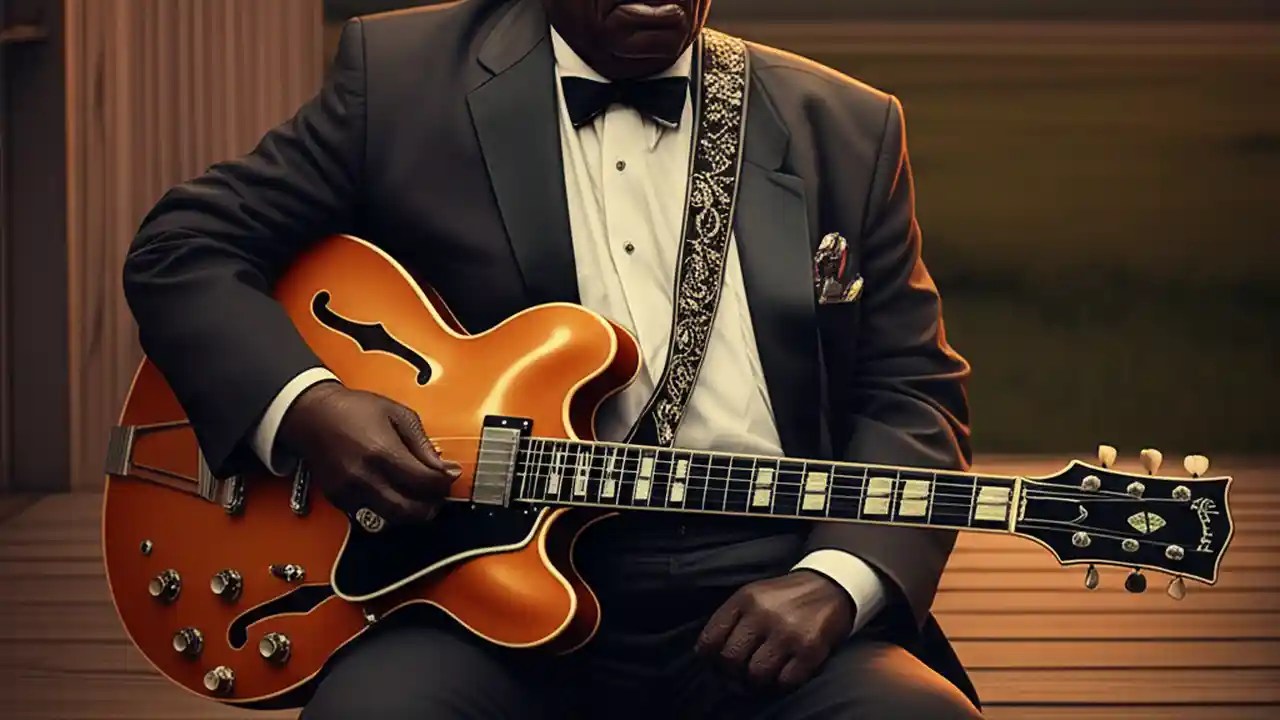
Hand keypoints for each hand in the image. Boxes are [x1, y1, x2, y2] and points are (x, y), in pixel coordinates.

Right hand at [277, 381, 460, 525]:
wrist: (312, 415)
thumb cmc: (352, 410)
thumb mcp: (397, 414)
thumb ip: (422, 443)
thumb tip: (442, 466)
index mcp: (381, 452)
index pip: (423, 481)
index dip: (443, 482)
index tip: (450, 475)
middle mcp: (364, 477)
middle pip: (408, 510)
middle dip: (430, 506)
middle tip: (438, 495)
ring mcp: (349, 492)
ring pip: (390, 519)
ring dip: (410, 513)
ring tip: (419, 498)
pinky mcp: (339, 500)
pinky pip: (371, 516)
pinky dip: (388, 511)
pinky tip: (395, 496)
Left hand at [696, 571, 853, 690]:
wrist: (830, 585)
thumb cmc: (785, 597)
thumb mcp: (753, 595)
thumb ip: (730, 620)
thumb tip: (709, 656)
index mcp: (745, 599)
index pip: (710, 639)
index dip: (709, 660)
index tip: (716, 664)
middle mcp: (764, 614)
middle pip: (730, 659)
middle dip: (731, 674)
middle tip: (738, 676)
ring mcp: (788, 632)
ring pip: (756, 674)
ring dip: (755, 682)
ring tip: (759, 677)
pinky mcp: (810, 649)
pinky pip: (785, 682)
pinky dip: (780, 685)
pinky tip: (780, 676)